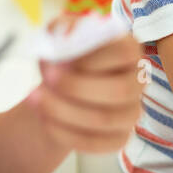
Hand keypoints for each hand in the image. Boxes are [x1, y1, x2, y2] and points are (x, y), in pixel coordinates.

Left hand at [28, 17, 143, 154]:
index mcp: (128, 49)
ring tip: (35, 98)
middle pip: (120, 90)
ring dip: (65, 110)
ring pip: (105, 119)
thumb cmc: (63, 57)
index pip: (124, 52)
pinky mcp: (119, 137)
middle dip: (77, 86)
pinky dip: (66, 133)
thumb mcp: (58, 35)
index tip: (63, 57)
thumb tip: (66, 34)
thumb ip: (61, 29)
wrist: (58, 90)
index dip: (94, 57)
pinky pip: (97, 143)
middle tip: (46, 79)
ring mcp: (131, 112)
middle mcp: (137, 81)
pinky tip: (45, 120)